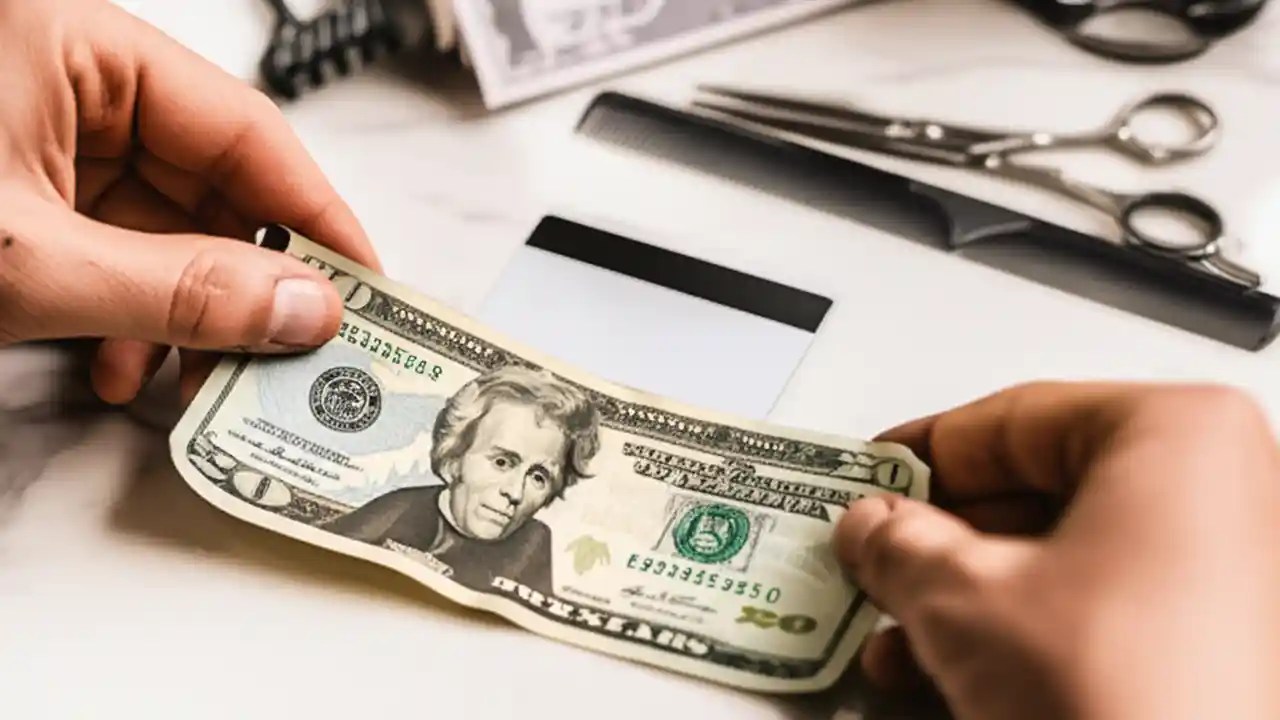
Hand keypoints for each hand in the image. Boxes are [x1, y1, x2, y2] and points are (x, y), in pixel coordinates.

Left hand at [0, 0, 380, 405]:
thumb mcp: (31, 264)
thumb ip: (178, 289)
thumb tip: (304, 308)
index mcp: (72, 44)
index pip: (242, 128)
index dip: (314, 216)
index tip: (364, 288)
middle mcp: (66, 82)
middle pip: (210, 185)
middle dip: (246, 288)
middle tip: (294, 358)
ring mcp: (41, 138)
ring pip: (164, 229)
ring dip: (188, 318)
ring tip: (203, 387)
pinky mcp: (22, 194)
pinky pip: (110, 250)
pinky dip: (129, 317)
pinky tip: (127, 370)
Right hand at [835, 382, 1279, 719]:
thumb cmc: (1130, 701)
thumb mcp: (964, 600)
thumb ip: (899, 544)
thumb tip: (874, 528)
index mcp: (1181, 437)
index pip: (1011, 419)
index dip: (920, 456)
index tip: (867, 481)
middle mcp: (1228, 494)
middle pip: (1041, 492)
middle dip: (941, 542)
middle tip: (877, 562)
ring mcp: (1238, 574)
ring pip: (1070, 558)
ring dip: (970, 599)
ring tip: (902, 636)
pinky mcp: (1231, 647)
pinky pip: (1110, 611)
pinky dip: (1030, 634)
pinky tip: (961, 674)